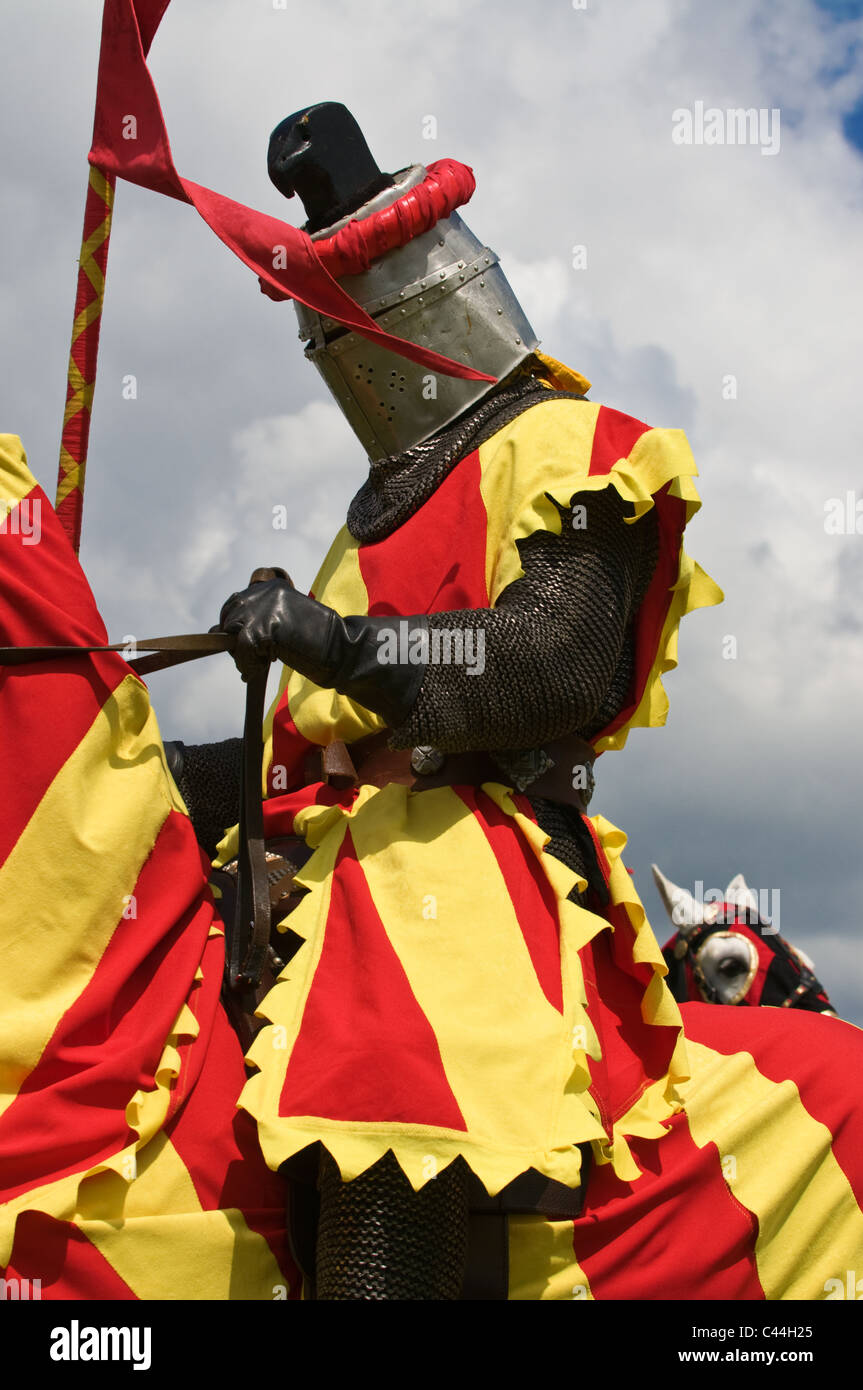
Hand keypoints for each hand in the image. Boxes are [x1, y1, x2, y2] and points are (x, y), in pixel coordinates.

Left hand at [216, 576, 429, 723]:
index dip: (237, 621)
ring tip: (255, 665)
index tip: (243, 639)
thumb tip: (224, 629)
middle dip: (233, 637)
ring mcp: (261, 610)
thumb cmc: (319, 639)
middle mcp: (264, 593)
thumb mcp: (287, 618)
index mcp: (273, 586)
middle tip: (251, 656)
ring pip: (232, 633)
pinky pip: (241, 651)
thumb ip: (263, 617)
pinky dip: (246, 665)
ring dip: (240, 653)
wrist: (339, 648)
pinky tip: (256, 672)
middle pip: (231, 614)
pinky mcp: (261, 630)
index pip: (239, 600)